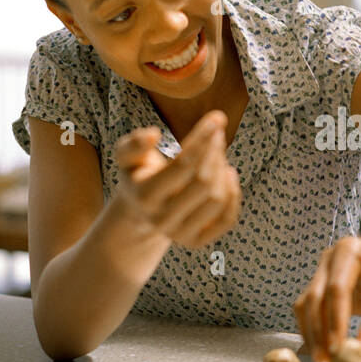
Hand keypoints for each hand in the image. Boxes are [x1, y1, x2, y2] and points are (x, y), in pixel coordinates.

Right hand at [112, 111, 240, 247]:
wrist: (140, 211)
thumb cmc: (138, 174)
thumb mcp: (126, 156)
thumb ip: (134, 143)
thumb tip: (154, 134)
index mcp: (144, 195)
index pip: (183, 164)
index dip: (203, 139)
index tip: (217, 119)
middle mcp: (161, 219)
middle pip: (203, 181)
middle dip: (215, 152)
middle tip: (218, 134)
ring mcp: (180, 234)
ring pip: (217, 198)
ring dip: (224, 169)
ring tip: (218, 154)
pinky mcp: (196, 242)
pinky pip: (227, 219)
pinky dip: (234, 194)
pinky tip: (229, 174)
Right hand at [292, 236, 360, 361]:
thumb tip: (360, 356)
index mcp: (350, 250)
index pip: (338, 289)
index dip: (336, 321)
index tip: (339, 350)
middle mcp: (330, 259)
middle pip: (316, 299)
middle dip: (319, 334)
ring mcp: (323, 273)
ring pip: (306, 308)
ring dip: (312, 337)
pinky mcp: (321, 289)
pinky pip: (309, 313)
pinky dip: (313, 333)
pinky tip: (322, 354)